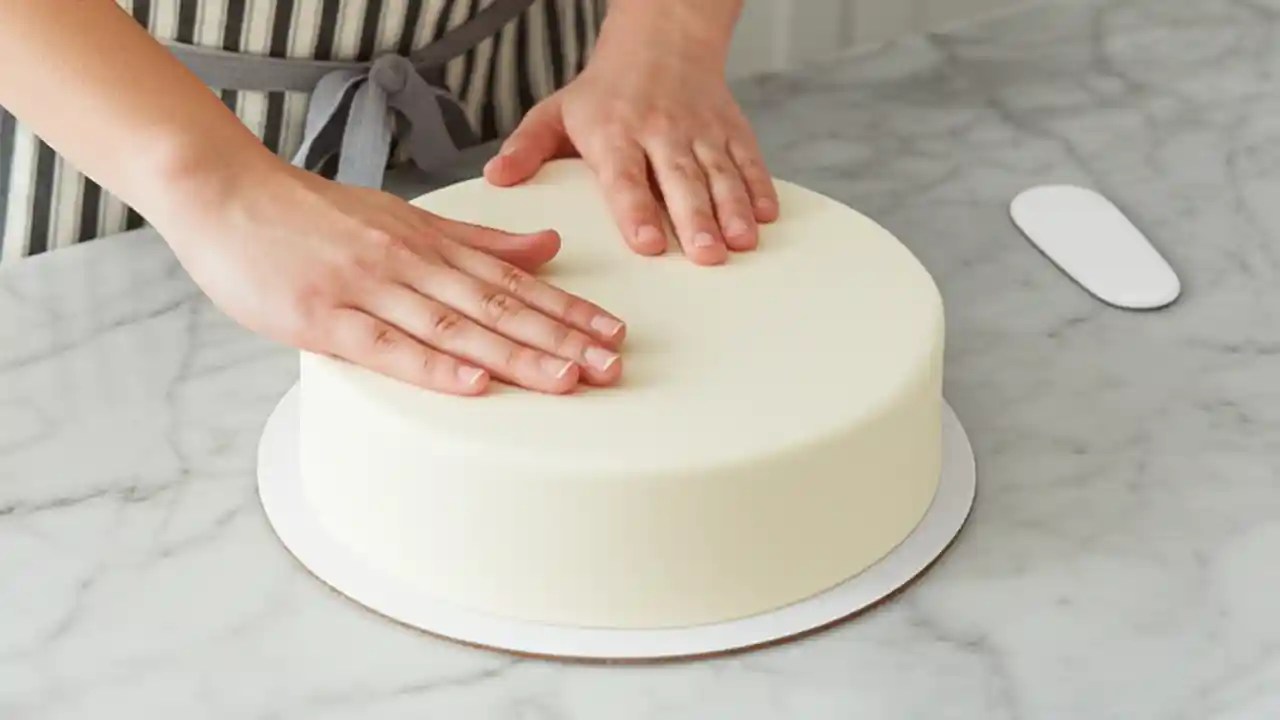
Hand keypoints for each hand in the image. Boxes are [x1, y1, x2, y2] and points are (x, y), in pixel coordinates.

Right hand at [156, 161, 624, 395]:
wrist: (225, 193)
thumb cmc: (312, 212)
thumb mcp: (403, 217)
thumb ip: (477, 240)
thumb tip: (547, 248)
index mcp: (428, 243)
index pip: (512, 281)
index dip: (566, 309)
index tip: (611, 333)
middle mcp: (408, 263)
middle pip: (496, 306)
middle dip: (558, 338)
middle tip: (610, 366)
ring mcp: (366, 290)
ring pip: (453, 327)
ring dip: (515, 355)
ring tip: (568, 379)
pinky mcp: (321, 318)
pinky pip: (386, 347)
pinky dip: (433, 366)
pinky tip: (475, 384)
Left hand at [483, 6, 778, 265]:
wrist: (662, 38)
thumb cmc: (604, 90)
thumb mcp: (555, 111)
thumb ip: (527, 148)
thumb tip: (495, 178)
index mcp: (614, 133)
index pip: (626, 177)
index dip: (637, 210)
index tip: (647, 243)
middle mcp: (661, 132)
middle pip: (680, 180)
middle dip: (695, 218)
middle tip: (705, 256)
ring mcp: (700, 131)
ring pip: (719, 172)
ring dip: (732, 209)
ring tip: (740, 244)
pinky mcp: (730, 129)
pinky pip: (748, 158)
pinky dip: (760, 186)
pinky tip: (765, 218)